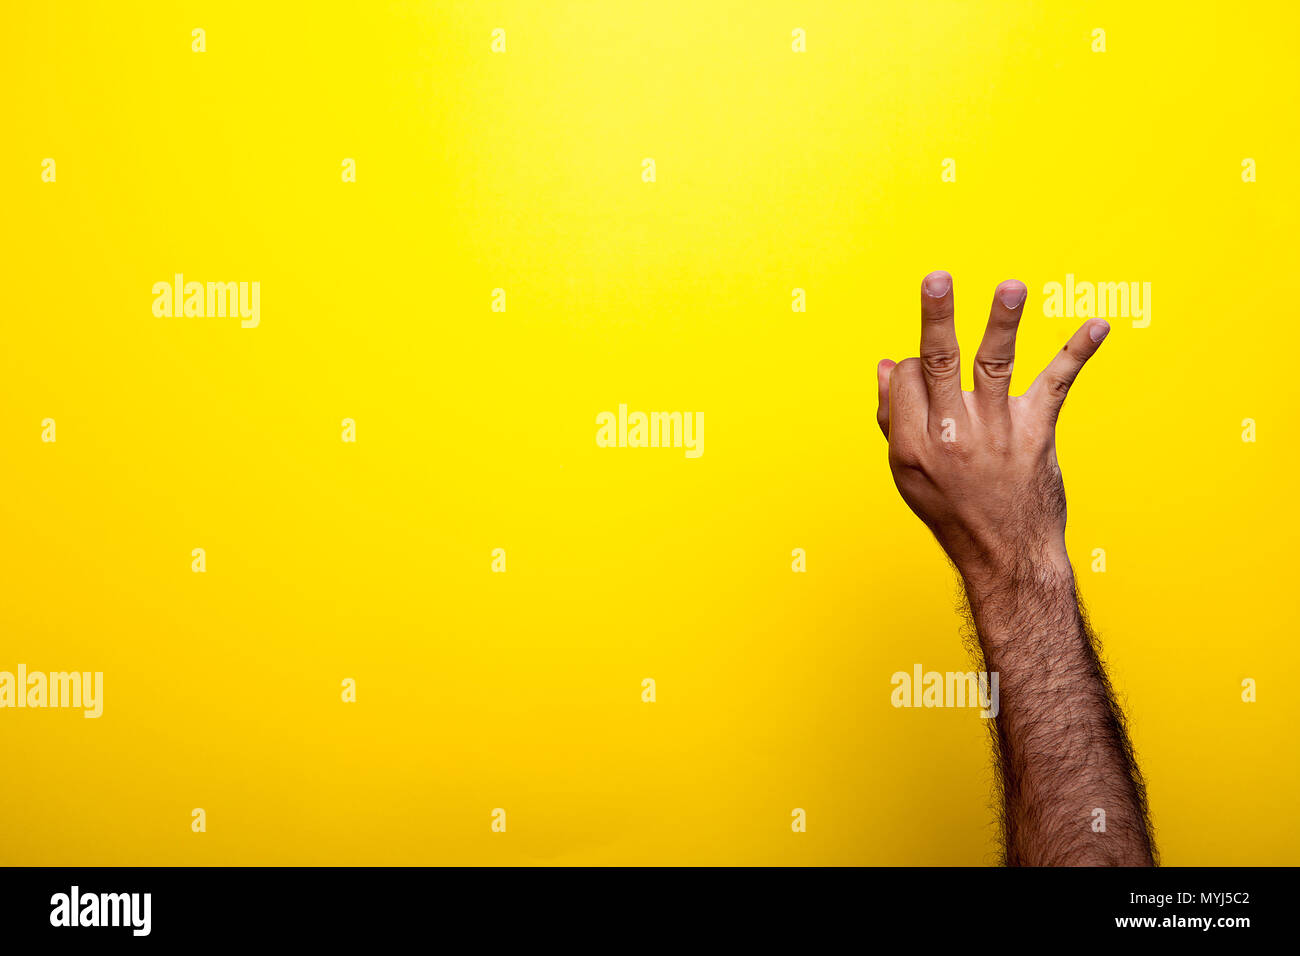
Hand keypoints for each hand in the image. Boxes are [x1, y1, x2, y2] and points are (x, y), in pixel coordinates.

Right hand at [876, 271, 1109, 588]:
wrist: (1005, 554)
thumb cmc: (952, 508)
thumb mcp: (907, 471)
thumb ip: (892, 418)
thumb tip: (886, 365)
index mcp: (912, 444)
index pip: (907, 376)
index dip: (912, 364)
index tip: (921, 373)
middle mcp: (952, 435)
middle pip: (940, 363)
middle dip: (936, 317)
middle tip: (936, 278)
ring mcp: (996, 433)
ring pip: (994, 365)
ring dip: (1004, 323)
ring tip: (1012, 287)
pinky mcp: (1036, 432)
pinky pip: (1057, 385)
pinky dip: (1078, 353)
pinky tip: (1100, 324)